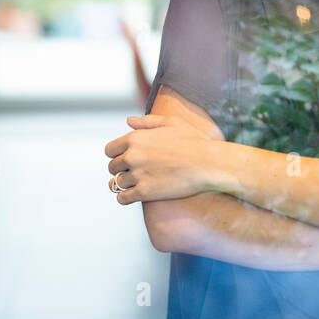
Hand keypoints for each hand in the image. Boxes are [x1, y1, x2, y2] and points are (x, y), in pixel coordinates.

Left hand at [104, 113, 220, 203]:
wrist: (208, 163)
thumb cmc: (194, 141)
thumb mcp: (171, 123)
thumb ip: (147, 121)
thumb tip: (128, 121)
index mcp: (135, 138)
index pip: (110, 150)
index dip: (116, 155)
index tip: (125, 159)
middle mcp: (132, 156)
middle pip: (112, 167)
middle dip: (121, 169)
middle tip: (133, 172)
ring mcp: (137, 175)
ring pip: (117, 183)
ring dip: (124, 184)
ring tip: (134, 184)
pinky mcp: (144, 192)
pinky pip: (123, 198)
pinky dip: (124, 198)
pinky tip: (133, 196)